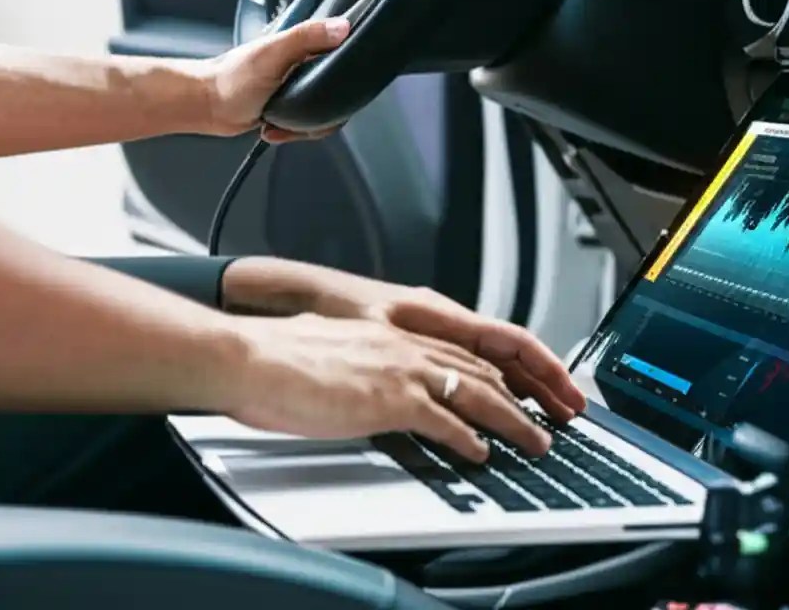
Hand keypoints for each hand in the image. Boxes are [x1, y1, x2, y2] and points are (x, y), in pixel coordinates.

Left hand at [199, 17, 350, 142]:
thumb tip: (342, 26)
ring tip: (282, 123)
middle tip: (301, 112)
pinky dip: (293, 132)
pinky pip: (307, 125)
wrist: (205, 106)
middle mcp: (304, 66)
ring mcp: (298, 89)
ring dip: (305, 126)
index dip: (348, 73)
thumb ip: (307, 38)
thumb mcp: (273, 54)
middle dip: (324, 111)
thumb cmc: (232, 79)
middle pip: (338, 91)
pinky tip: (275, 129)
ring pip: (324, 112)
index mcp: (304, 46)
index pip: (343, 54)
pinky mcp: (290, 109)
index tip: (337, 90)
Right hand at [225, 313, 551, 461]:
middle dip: (517, 399)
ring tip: (533, 441)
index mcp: (389, 334)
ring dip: (512, 422)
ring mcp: (402, 372)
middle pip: (479, 373)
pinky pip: (446, 423)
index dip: (490, 375)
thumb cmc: (272, 359)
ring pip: (478, 395)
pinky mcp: (392, 399)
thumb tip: (351, 382)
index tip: (510, 392)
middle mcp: (404, 347)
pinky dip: (470, 440)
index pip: (456, 354)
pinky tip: (481, 453)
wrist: (249, 358)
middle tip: (539, 419)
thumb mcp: (327, 352)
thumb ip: (352, 364)